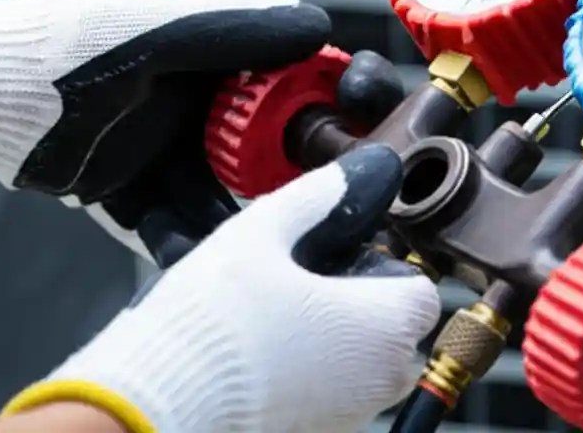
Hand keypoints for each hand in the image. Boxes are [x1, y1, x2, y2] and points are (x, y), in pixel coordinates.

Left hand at [0, 0, 404, 262]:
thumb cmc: (75, 44)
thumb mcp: (159, 30)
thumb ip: (235, 27)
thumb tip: (320, 27)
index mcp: (221, 52)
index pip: (301, 72)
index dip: (340, 91)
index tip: (365, 111)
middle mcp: (206, 103)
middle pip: (277, 144)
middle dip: (303, 174)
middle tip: (332, 198)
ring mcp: (173, 150)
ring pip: (231, 195)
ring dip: (251, 221)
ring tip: (279, 244)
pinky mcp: (139, 194)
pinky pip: (178, 226)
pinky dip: (192, 244)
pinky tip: (211, 264)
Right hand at [3, 145, 440, 432]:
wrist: (160, 399)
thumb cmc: (213, 321)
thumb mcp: (260, 233)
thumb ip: (315, 197)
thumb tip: (349, 174)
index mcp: (384, 325)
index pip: (422, 292)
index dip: (388, 269)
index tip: (348, 259)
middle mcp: (380, 377)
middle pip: (400, 333)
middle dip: (366, 307)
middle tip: (310, 286)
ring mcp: (351, 413)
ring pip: (368, 369)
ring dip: (341, 342)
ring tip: (281, 318)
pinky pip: (336, 398)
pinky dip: (315, 375)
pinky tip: (267, 354)